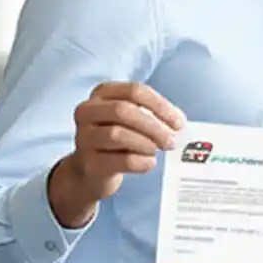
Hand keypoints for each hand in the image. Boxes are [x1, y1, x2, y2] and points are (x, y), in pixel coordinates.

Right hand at [48, 82, 186, 227]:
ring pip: (118, 135)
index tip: (179, 123)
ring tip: (156, 151)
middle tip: (171, 141)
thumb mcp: (133, 120)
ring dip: (146, 143)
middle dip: (153, 127)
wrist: (90, 171)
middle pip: (123, 111)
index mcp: (102, 93)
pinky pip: (120, 160)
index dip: (161, 106)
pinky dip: (141, 162)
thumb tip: (178, 123)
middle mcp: (87, 111)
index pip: (135, 91)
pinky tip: (148, 163)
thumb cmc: (118, 139)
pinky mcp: (87, 163)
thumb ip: (154, 116)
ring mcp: (83, 137)